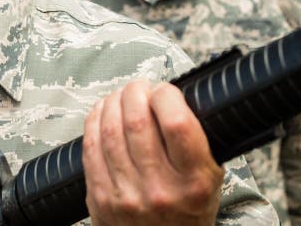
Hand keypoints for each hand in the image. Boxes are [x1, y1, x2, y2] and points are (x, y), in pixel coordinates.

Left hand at [83, 81, 223, 225]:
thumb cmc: (188, 212)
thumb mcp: (210, 179)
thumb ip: (196, 141)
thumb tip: (173, 96)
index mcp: (194, 182)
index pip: (176, 123)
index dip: (166, 95)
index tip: (165, 91)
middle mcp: (159, 190)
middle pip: (137, 121)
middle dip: (136, 92)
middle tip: (140, 88)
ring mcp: (126, 196)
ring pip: (110, 130)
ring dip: (113, 102)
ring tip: (121, 96)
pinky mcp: (100, 199)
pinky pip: (90, 148)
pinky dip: (94, 121)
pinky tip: (102, 111)